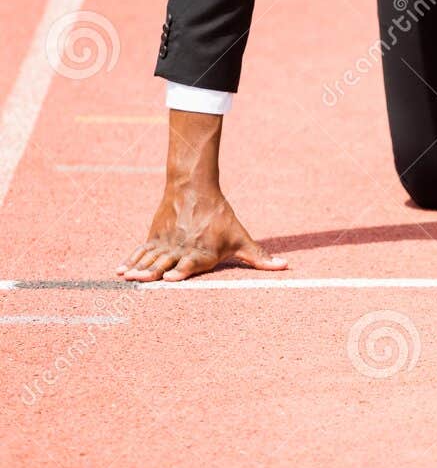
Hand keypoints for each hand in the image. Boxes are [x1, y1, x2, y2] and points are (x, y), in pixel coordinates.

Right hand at [117, 182, 287, 282]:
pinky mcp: (155, 236)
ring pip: (149, 257)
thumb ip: (260, 257)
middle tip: (139, 280)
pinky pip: (141, 251)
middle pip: (164, 262)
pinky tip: (119, 270)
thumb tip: (286, 267)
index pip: (190, 264)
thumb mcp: (240, 237)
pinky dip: (130, 260)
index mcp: (202, 252)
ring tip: (125, 277)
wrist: (194, 187)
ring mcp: (166, 242)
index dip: (180, 271)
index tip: (170, 278)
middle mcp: (182, 248)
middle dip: (151, 272)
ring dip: (137, 268)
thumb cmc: (220, 217)